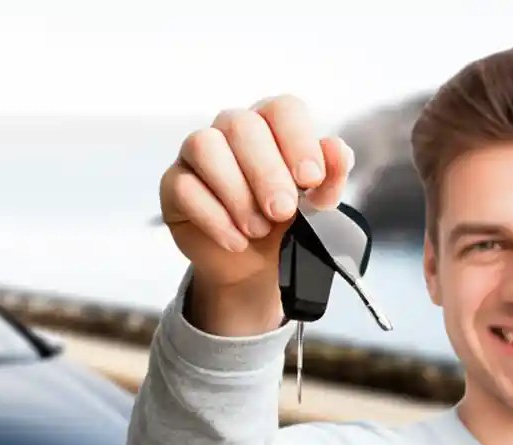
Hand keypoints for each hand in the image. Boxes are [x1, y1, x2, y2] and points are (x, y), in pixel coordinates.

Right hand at [159, 94, 353, 332]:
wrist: (253, 266)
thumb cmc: (284, 222)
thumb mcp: (315, 206)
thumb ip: (330, 178)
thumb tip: (338, 150)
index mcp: (271, 124)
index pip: (282, 109)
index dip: (297, 140)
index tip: (310, 180)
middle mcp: (231, 129)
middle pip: (242, 125)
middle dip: (266, 172)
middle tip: (283, 211)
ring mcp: (197, 153)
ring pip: (205, 147)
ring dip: (235, 191)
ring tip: (258, 229)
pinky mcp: (174, 183)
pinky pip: (184, 187)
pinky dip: (214, 218)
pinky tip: (236, 241)